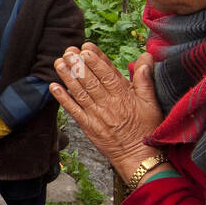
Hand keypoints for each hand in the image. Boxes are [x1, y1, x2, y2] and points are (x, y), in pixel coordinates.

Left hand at [49, 44, 163, 178]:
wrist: (138, 156)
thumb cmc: (146, 128)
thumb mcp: (151, 103)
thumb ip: (145, 79)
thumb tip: (146, 56)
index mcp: (124, 96)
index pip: (108, 74)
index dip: (96, 60)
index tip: (86, 48)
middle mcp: (108, 104)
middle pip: (91, 81)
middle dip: (78, 65)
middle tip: (68, 51)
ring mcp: (96, 116)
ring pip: (80, 93)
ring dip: (67, 77)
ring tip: (58, 62)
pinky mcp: (88, 127)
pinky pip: (73, 110)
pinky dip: (63, 98)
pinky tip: (54, 86)